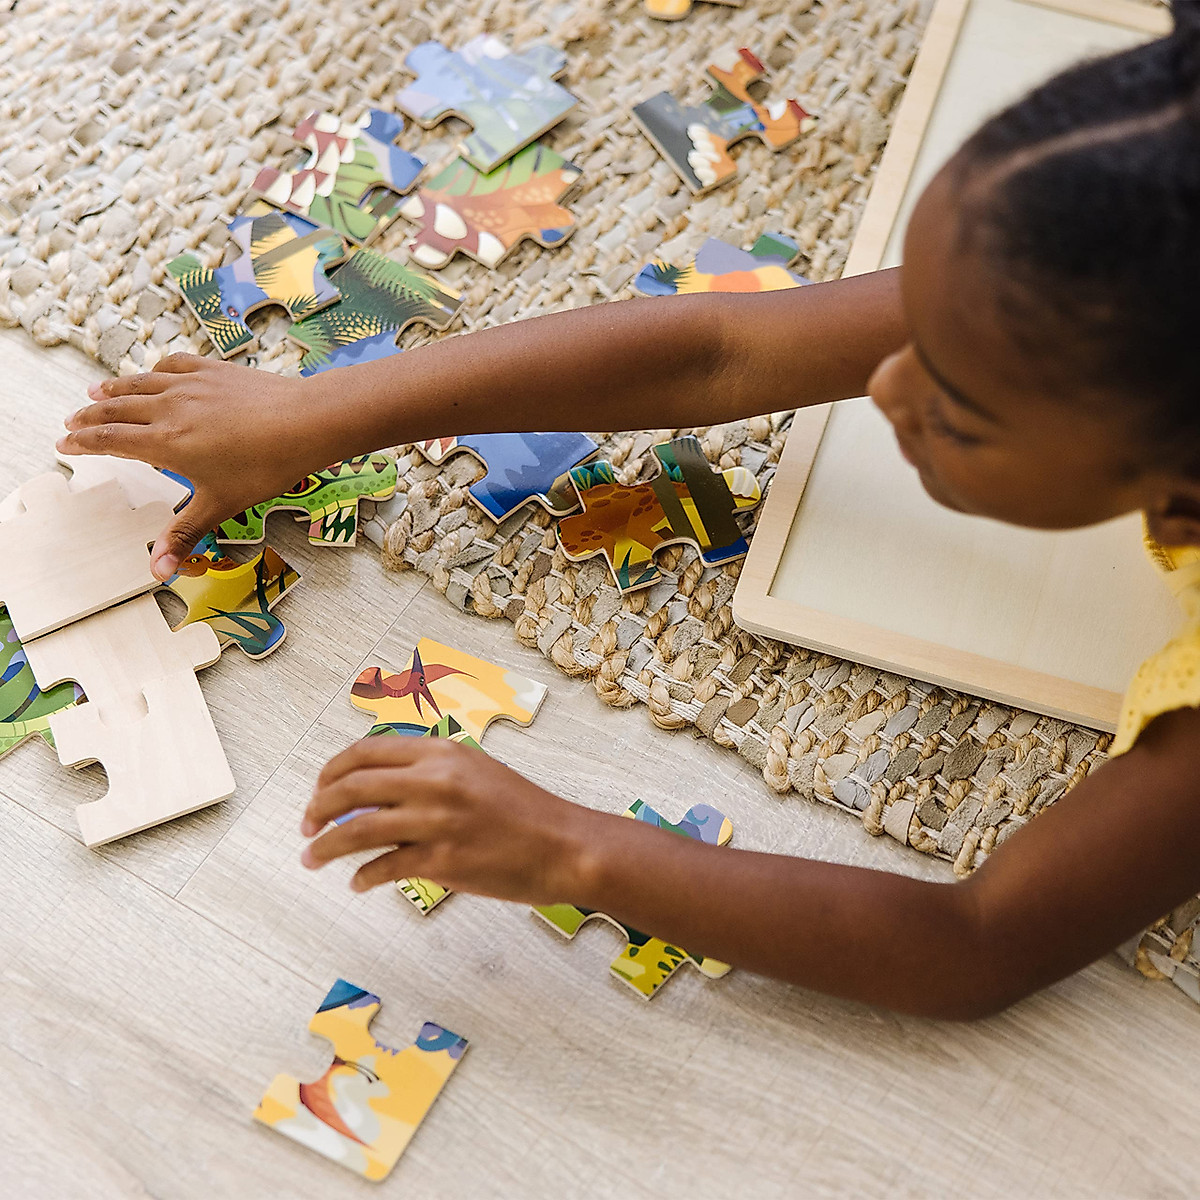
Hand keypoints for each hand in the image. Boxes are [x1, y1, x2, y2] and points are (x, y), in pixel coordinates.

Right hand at [57, 354, 332, 578]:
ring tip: (96, 392)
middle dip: (91, 416)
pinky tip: (153, 374)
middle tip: (74, 422)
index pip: (110, 440)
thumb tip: (158, 570)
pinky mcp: (213, 370)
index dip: (83, 442)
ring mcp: (191, 385)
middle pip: (116, 409)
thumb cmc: (266, 464)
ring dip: (114, 389)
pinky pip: (173, 366)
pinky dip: (155, 371)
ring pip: (139, 384)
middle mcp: (169, 408)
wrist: (306, 421)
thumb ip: (184, 534)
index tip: (64, 444)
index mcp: (165, 442)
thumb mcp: (221, 505)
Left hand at [300, 737, 600, 900]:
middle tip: (306, 825)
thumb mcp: (475, 770)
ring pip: (357, 829)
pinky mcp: (443, 859)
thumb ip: (428, 772)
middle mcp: (435, 779)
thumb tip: (375, 789)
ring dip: (325, 846)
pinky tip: (358, 882)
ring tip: (312, 858)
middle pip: (351, 787)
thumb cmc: (524, 811)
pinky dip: (363, 877)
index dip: (331, 772)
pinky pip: (384, 867)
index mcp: (441, 751)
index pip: (365, 751)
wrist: (565, 845)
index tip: (318, 790)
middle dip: (317, 808)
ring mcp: (438, 820)